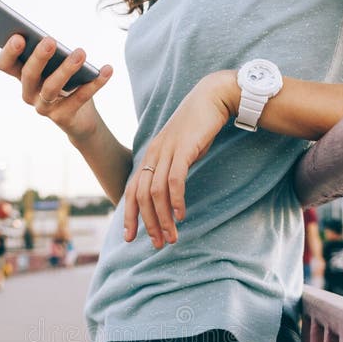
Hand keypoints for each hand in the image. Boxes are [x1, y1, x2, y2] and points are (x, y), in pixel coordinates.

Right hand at [0, 35, 112, 142]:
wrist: (81, 120)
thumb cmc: (67, 84)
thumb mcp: (58, 65)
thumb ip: (53, 53)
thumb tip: (54, 41)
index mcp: (23, 76)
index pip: (4, 65)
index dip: (8, 52)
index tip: (18, 37)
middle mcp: (29, 93)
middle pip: (28, 75)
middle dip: (38, 57)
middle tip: (50, 40)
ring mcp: (44, 108)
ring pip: (51, 88)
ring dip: (66, 69)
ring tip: (81, 53)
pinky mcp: (63, 118)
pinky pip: (79, 99)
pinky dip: (95, 83)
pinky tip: (107, 69)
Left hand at [123, 71, 238, 247]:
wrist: (213, 97)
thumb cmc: (198, 127)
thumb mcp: (179, 150)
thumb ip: (171, 169)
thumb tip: (168, 195)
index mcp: (149, 156)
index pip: (132, 190)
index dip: (129, 216)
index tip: (130, 238)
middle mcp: (153, 154)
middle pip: (141, 195)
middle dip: (147, 224)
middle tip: (157, 244)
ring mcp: (167, 150)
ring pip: (156, 191)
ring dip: (163, 218)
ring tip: (171, 237)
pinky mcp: (184, 148)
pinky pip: (175, 179)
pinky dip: (176, 199)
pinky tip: (181, 215)